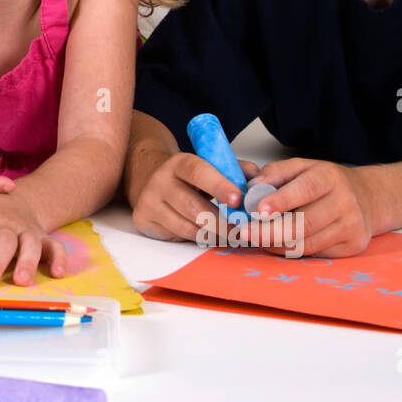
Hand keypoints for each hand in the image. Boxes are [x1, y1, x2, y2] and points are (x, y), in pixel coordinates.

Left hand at [0, 192, 69, 286]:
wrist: (17, 197)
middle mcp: (7, 224)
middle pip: (3, 242)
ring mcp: (27, 231)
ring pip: (30, 246)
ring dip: (27, 263)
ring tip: (20, 282)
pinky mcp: (43, 238)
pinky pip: (55, 246)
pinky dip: (59, 259)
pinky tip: (57, 273)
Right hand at [130, 149, 259, 244]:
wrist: (148, 179)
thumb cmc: (187, 177)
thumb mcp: (208, 166)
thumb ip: (234, 170)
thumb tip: (258, 179)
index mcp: (179, 163)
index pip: (199, 172)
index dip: (219, 185)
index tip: (238, 199)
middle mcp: (160, 181)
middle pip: (194, 206)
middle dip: (222, 222)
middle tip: (242, 230)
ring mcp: (149, 201)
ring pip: (187, 226)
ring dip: (213, 234)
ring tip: (230, 236)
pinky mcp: (144, 220)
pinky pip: (177, 236)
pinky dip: (197, 238)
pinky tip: (209, 236)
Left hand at [243, 158, 374, 257]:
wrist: (368, 197)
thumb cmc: (326, 182)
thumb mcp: (302, 167)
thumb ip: (276, 173)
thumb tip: (252, 188)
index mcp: (329, 177)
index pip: (305, 190)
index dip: (281, 201)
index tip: (258, 210)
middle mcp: (345, 201)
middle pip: (305, 223)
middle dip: (270, 231)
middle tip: (245, 233)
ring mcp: (352, 225)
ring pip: (308, 243)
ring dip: (277, 244)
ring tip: (257, 239)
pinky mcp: (354, 245)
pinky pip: (316, 253)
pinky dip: (292, 251)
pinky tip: (278, 244)